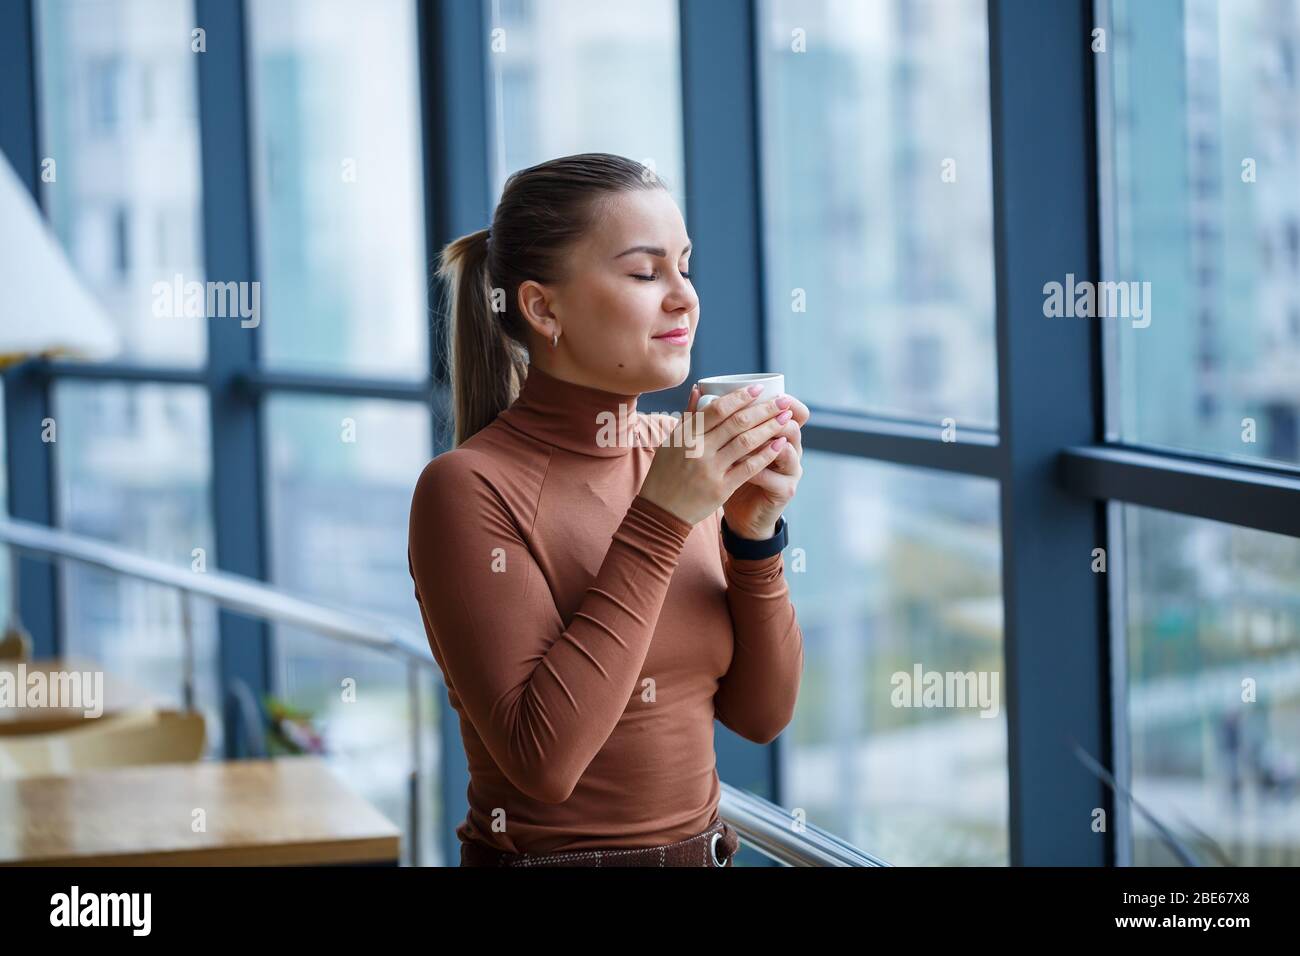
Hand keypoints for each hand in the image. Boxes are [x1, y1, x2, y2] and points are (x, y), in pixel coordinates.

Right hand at [637, 384, 792, 526]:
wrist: (661, 511)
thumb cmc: (665, 473)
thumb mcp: (671, 441)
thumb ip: (689, 416)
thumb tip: (700, 388)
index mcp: (686, 435)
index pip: (718, 408)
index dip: (741, 396)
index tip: (759, 388)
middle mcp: (698, 450)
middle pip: (737, 423)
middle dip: (764, 409)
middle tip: (783, 401)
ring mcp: (711, 470)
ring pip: (746, 442)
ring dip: (769, 428)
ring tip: (786, 418)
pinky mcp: (721, 489)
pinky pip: (748, 468)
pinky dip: (766, 454)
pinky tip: (779, 444)